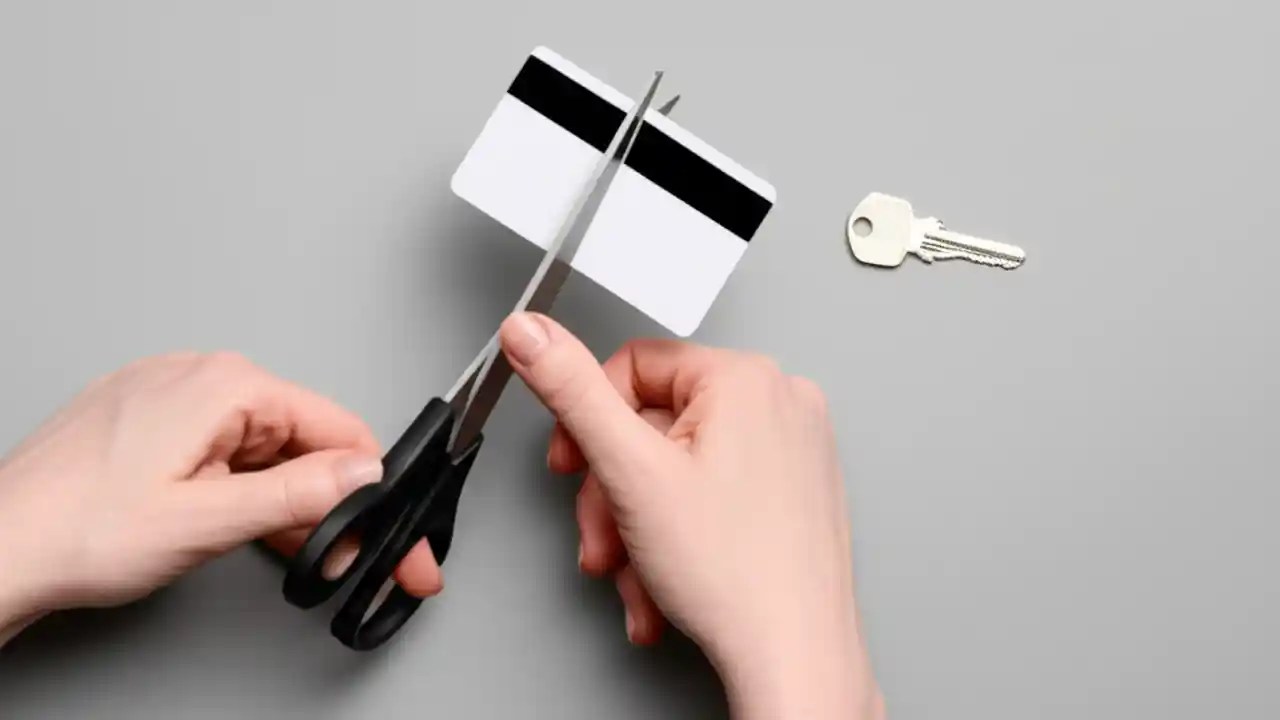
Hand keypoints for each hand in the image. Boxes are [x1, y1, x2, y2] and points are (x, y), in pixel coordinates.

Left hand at [0, 352, 440, 643]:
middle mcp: (201, 379)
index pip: (337, 426)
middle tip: (347, 557)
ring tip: (292, 551)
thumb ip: (298, 494)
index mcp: (224, 385)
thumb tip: (363, 473)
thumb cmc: (74, 531)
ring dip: (289, 502)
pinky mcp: (155, 425)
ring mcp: (174, 400)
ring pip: (265, 450)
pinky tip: (252, 527)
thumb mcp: (207, 520)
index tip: (388, 530)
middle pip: (303, 440)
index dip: (372, 486)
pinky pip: (226, 453)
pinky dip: (248, 493)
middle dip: (333, 500)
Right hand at [499, 313, 883, 719]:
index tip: (573, 465)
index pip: (633, 366)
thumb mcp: (628, 470)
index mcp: (745, 377)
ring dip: (640, 526)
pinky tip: (669, 578)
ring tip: (639, 571)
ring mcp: (794, 448)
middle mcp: (780, 402)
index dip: (589, 422)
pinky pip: (714, 494)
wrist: (794, 658)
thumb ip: (571, 391)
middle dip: (614, 493)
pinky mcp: (796, 490)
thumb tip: (530, 333)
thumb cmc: (736, 576)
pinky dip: (679, 535)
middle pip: (653, 427)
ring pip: (679, 470)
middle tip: (606, 536)